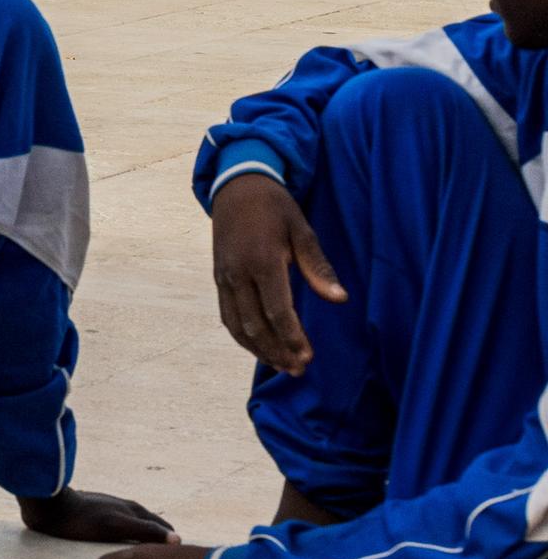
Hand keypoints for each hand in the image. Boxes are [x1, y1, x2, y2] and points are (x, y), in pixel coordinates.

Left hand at [20, 486, 175, 544]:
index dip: (176, 545)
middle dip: (164, 544)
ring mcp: (112, 512)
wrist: (49, 507)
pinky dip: (130, 542)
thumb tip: (177, 540)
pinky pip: (121, 532)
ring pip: (137, 529)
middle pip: (153, 528)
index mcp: (135, 510)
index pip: (165, 529)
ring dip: (146, 543)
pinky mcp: (97, 518)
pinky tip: (125, 554)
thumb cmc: (82, 519)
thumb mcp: (116, 526)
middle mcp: (126, 509)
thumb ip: (145, 530)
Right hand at [214, 175, 344, 373]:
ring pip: (236, 325)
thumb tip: (339, 299)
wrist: (236, 187)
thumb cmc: (275, 209)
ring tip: (280, 366)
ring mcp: (224, 277)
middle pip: (255, 325)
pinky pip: (227, 315)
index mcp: (262, 261)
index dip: (292, 337)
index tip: (307, 356)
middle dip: (276, 352)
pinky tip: (257, 347)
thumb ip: (317, 267)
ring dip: (258, 349)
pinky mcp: (218, 277)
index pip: (276, 311)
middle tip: (297, 370)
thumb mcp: (302, 230)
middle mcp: (237, 273)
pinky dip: (241, 336)